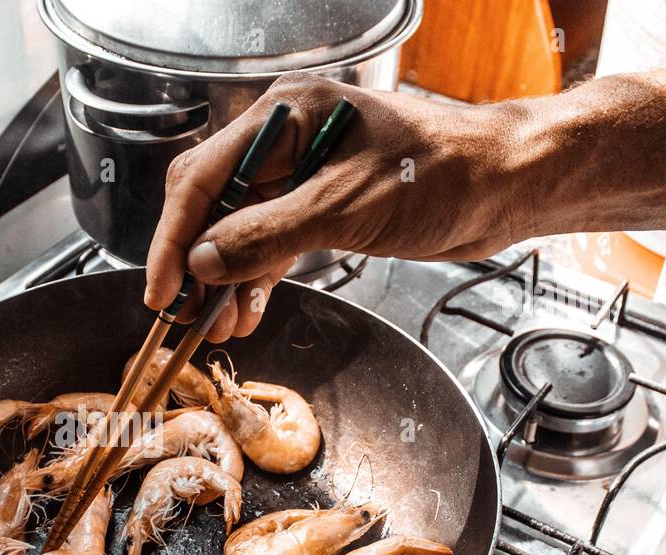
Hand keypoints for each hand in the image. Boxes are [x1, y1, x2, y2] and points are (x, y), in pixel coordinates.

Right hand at [143, 73, 523, 340]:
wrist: (504, 186)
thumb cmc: (442, 175)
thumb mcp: (344, 209)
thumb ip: (266, 235)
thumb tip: (204, 262)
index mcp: (283, 116)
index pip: (202, 177)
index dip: (174, 237)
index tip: (160, 288)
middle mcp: (284, 140)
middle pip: (212, 203)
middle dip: (195, 261)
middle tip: (182, 313)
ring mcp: (302, 174)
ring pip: (239, 230)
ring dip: (225, 279)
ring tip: (217, 326)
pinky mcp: (322, 206)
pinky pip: (270, 244)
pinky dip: (256, 278)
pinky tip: (247, 311)